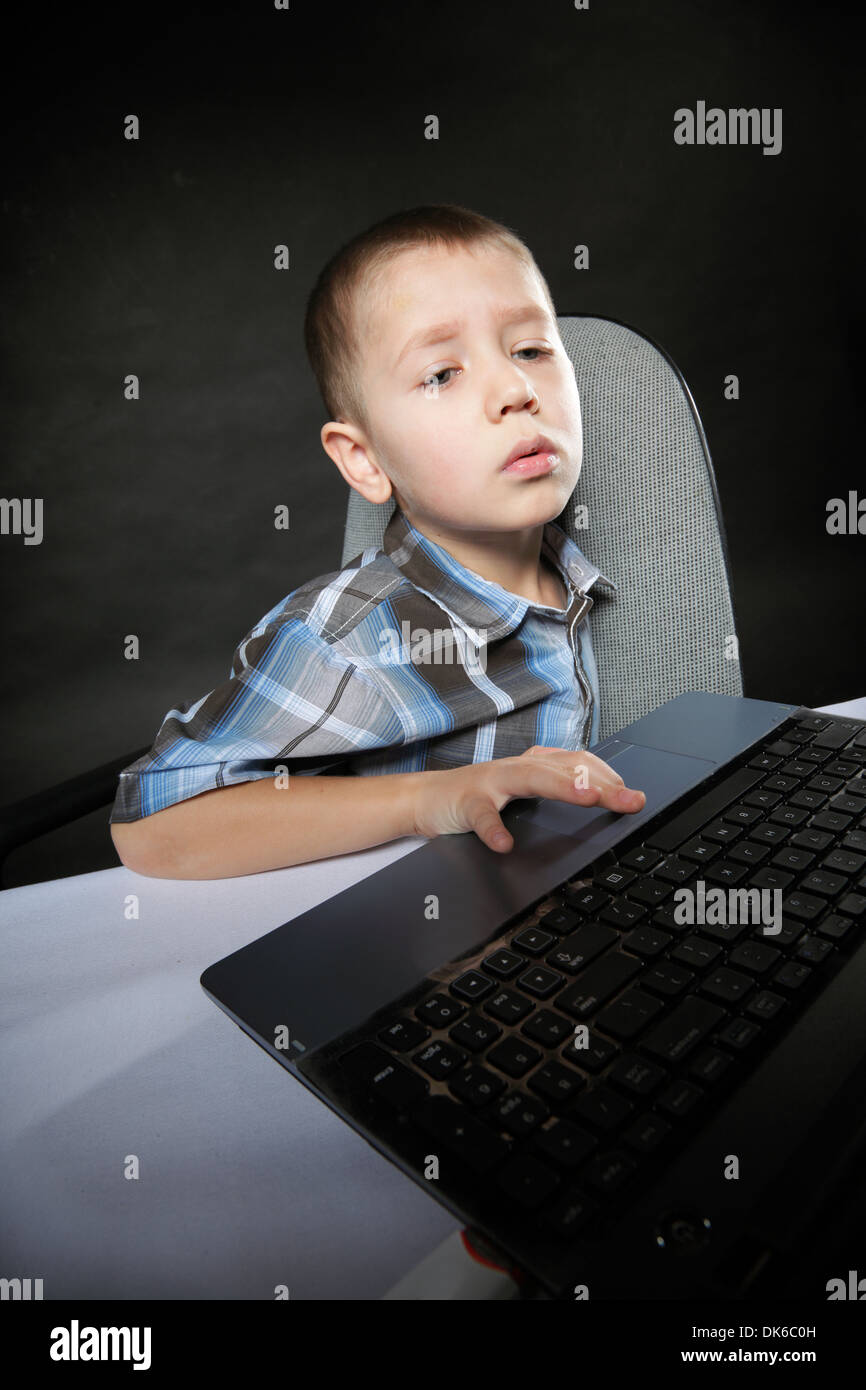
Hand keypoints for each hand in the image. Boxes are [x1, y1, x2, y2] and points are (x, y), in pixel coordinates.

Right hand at [413, 744, 645, 852]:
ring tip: (589, 799)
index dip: (609, 777)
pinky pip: (481, 815)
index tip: (635, 797)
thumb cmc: (478, 797)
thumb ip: (554, 790)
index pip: (579, 763)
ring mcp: (490, 782)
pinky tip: (504, 844)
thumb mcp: (522, 792)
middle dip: (601, 783)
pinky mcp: (464, 802)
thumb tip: (601, 800)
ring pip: (530, 778)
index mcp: (533, 766)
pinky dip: (493, 829)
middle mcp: (515, 767)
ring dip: (561, 787)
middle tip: (630, 801)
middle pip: (564, 768)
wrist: (425, 798)